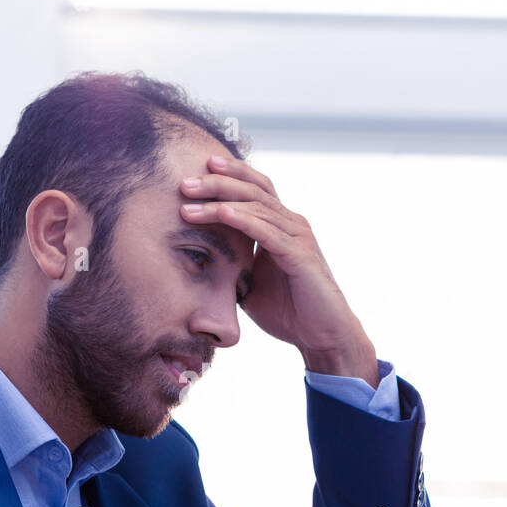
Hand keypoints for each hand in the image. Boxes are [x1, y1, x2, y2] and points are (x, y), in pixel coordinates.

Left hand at [180, 154, 378, 386]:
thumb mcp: (251, 285)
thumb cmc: (289, 313)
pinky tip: (221, 212)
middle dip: (217, 182)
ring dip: (220, 201)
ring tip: (189, 201)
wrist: (322, 337)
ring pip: (256, 207)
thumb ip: (233, 268)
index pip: (255, 189)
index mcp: (281, 227)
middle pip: (253, 190)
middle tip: (184, 182)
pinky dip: (243, 220)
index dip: (230, 175)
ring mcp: (298, 237)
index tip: (197, 168)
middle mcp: (292, 224)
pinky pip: (267, 232)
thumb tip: (200, 266)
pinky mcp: (300, 255)